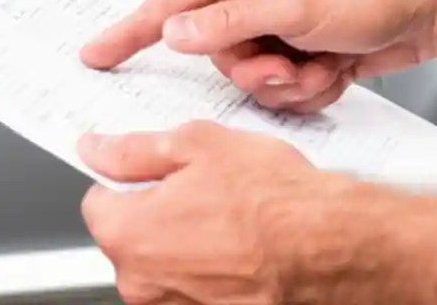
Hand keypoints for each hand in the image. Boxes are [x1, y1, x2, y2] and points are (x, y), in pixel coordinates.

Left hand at [78, 122, 373, 304]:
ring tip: (232, 226)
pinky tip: (244, 255)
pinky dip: (215, 276)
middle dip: (159, 216)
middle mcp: (143, 285)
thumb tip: (96, 150)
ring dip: (188, 250)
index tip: (154, 176)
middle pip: (131, 239)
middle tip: (205, 195)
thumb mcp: (197, 145)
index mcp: (126, 234)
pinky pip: (198, 293)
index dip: (128, 182)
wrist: (339, 250)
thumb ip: (133, 151)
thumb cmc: (277, 202)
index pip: (98, 202)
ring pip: (166, 269)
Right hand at [81, 0, 435, 112]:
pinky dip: (308, 90)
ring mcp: (269, 28)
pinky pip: (277, 92)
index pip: (167, 5)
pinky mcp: (292, 54)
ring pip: (246, 80)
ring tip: (323, 62)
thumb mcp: (293, 6)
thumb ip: (226, 22)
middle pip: (213, 56)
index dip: (129, 32)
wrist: (428, 12)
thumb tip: (176, 32)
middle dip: (256, 69)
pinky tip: (335, 68)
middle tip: (291, 60)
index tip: (95, 53)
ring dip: (288, 83)